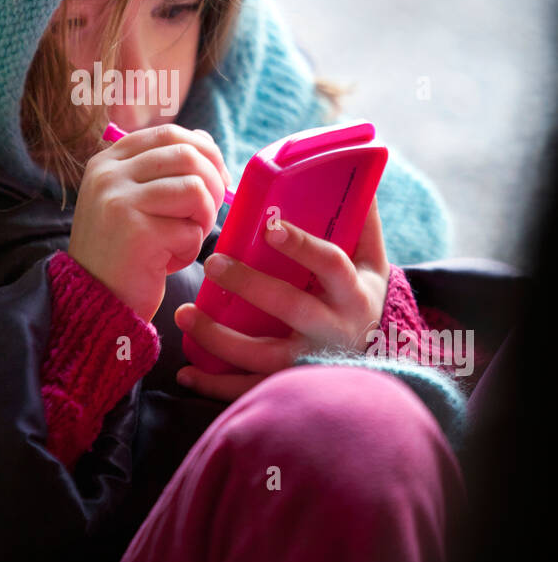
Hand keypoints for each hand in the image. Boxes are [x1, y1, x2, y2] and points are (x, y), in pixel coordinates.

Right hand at [67, 123, 232, 323]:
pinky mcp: (136, 233)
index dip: (205, 152)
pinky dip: (190, 249)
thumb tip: (206, 142)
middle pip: (187, 156)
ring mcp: (119, 201)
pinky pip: (190, 230)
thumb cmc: (124, 251)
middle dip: (213, 185)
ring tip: (185, 239)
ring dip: (204, 219)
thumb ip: (162, 168)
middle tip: (208, 214)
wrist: (94, 301)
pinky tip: (168, 262)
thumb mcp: (132, 200)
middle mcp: (109, 175)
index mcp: (108, 161)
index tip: (217, 180)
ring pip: (195, 189)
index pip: (170, 133)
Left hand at [173, 196, 390, 401]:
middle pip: (290, 307)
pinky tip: (186, 373)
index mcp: (352, 293)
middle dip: (249, 285)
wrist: (378, 361)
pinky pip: (249, 389)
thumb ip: (363, 222)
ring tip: (185, 313)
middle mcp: (332, 330)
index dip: (303, 246)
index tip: (271, 228)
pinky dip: (215, 386)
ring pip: (263, 355)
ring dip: (219, 337)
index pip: (330, 265)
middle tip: (211, 263)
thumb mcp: (373, 264)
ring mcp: (309, 363)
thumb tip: (358, 172)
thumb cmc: (362, 300)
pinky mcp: (288, 386)